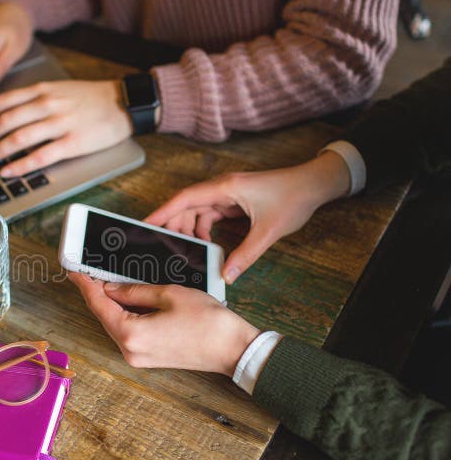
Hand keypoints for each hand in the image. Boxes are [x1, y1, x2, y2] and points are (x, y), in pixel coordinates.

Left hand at [0, 80, 132, 177]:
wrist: (124, 103)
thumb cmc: (93, 98)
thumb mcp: (60, 89)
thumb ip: (37, 98)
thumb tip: (11, 112)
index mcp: (43, 90)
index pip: (3, 102)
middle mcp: (47, 105)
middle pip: (5, 122)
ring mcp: (59, 124)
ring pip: (17, 139)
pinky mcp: (72, 143)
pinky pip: (39, 157)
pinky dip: (19, 166)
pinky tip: (7, 171)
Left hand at [69, 273, 259, 375]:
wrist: (233, 349)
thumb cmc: (208, 322)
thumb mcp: (168, 294)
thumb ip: (133, 290)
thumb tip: (111, 287)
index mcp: (131, 334)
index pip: (98, 304)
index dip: (85, 284)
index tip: (74, 270)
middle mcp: (130, 350)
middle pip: (105, 316)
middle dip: (97, 292)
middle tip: (90, 270)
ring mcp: (139, 357)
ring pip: (116, 324)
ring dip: (112, 303)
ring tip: (108, 280)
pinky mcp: (149, 357)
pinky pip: (128, 332)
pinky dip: (125, 314)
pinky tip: (127, 298)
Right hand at [145, 151, 351, 283]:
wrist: (315, 185)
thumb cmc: (293, 197)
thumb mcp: (268, 231)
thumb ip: (246, 255)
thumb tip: (227, 274)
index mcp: (225, 188)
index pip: (184, 199)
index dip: (162, 212)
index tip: (145, 225)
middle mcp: (222, 188)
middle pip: (186, 206)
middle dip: (175, 226)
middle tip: (165, 248)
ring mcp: (227, 194)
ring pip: (197, 211)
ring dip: (191, 230)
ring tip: (189, 250)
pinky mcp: (234, 201)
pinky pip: (210, 215)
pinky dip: (204, 230)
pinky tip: (207, 244)